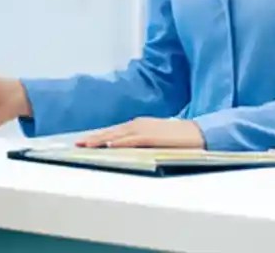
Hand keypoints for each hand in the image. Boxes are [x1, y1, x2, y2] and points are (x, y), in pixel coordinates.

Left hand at [75, 118, 205, 149]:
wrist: (198, 133)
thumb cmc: (177, 138)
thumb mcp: (155, 138)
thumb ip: (140, 141)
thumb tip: (126, 149)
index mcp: (138, 125)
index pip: (113, 132)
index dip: (98, 136)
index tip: (84, 141)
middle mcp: (138, 124)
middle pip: (111, 132)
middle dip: (94, 138)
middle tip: (77, 144)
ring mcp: (144, 129)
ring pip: (117, 135)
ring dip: (101, 140)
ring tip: (87, 145)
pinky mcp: (152, 137)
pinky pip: (132, 140)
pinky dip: (120, 143)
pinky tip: (110, 146)